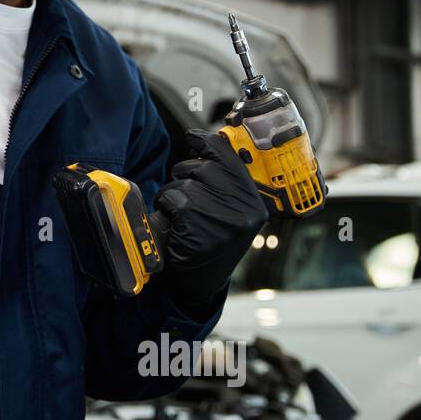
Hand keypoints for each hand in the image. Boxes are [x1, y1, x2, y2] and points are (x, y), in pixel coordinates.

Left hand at [155, 129, 267, 310]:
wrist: (199, 283)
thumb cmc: (209, 240)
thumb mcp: (227, 212)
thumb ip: (223, 181)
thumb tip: (201, 139)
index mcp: (254, 202)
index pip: (230, 157)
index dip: (207, 142)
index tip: (193, 137)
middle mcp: (244, 208)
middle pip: (203, 167)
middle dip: (186, 177)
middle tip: (186, 199)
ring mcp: (221, 216)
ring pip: (184, 182)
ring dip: (173, 195)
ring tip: (182, 216)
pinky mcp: (196, 222)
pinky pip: (172, 198)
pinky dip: (166, 207)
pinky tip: (175, 224)